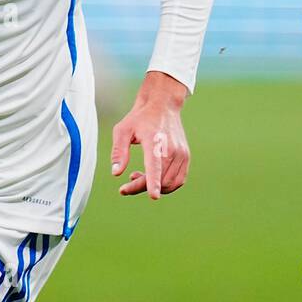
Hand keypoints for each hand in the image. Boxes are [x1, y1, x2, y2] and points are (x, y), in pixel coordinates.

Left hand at [110, 71, 189, 198]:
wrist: (163, 105)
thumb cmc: (139, 118)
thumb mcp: (122, 130)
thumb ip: (118, 151)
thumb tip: (116, 173)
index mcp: (154, 140)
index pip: (155, 165)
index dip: (153, 182)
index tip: (153, 196)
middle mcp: (172, 148)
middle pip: (159, 179)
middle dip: (141, 188)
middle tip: (125, 187)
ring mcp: (182, 153)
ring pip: (169, 183)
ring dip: (153, 187)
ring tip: (137, 177)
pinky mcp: (186, 157)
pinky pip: (178, 181)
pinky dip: (165, 185)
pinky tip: (152, 177)